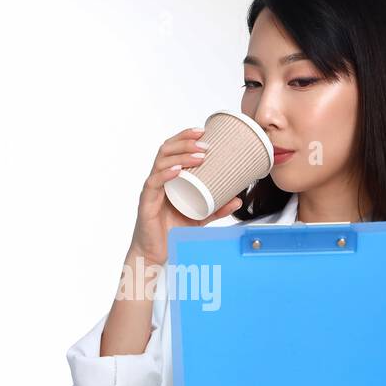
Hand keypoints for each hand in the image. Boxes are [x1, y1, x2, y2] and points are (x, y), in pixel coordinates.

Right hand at [128, 128, 244, 266]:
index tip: (204, 131)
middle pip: (166, 150)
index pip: (173, 149)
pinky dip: (166, 174)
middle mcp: (158, 179)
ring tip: (199, 156)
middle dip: (185, 141)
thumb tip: (238, 199)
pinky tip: (177, 170)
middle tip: (205, 142)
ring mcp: (151, 190)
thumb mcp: (200, 218)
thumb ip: (217, 208)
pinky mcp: (146, 202)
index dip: (186, 137)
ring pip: (161, 162)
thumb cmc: (172, 231)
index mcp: (167, 177)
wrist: (156, 253)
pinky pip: (154, 183)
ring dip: (181, 155)